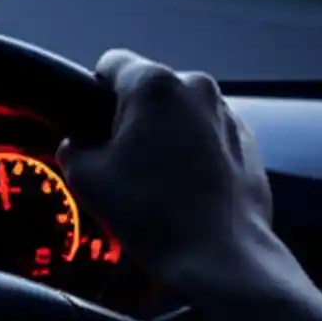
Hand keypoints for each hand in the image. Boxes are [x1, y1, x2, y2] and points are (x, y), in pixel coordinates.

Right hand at [58, 50, 321, 320]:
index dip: (95, 93)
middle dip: (134, 117)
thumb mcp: (86, 178)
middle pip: (149, 89)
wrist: (220, 257)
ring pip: (181, 112)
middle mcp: (195, 87)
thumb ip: (73, 147)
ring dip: (166, 135)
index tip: (94, 124)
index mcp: (153, 84)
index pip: (111, 64)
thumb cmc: (153, 214)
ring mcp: (227, 114)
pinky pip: (208, 135)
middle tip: (123, 162)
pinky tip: (186, 189)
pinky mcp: (248, 142)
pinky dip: (195, 153)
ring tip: (158, 181)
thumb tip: (79, 145)